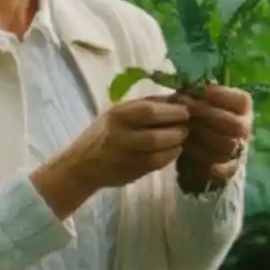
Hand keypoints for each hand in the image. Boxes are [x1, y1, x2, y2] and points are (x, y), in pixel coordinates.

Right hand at [30, 97, 188, 219]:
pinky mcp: (132, 171)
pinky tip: (173, 150)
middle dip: (178, 128)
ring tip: (181, 137)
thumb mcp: (117, 113)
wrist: (82, 165)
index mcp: (117, 115)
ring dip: (177, 143)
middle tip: (187, 125)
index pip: (151, 110)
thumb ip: (145, 105)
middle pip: (158, 133)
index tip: (186, 109)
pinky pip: (158, 163)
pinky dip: (170, 156)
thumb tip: (178, 97)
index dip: (173, 110)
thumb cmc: (104, 133)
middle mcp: (120, 135)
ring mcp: (125, 156)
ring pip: (160, 151)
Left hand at [174, 84, 251, 192]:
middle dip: (209, 118)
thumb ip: (193, 95)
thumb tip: (185, 93)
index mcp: (239, 108)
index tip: (201, 93)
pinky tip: (202, 162)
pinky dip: (215, 168)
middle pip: (236, 125)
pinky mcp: (229, 169)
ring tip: (185, 134)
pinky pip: (227, 170)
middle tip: (188, 114)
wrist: (192, 149)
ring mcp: (238, 149)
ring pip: (227, 146)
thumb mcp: (193, 102)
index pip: (242, 100)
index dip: (222, 95)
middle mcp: (243, 128)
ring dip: (203, 139)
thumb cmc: (194, 118)